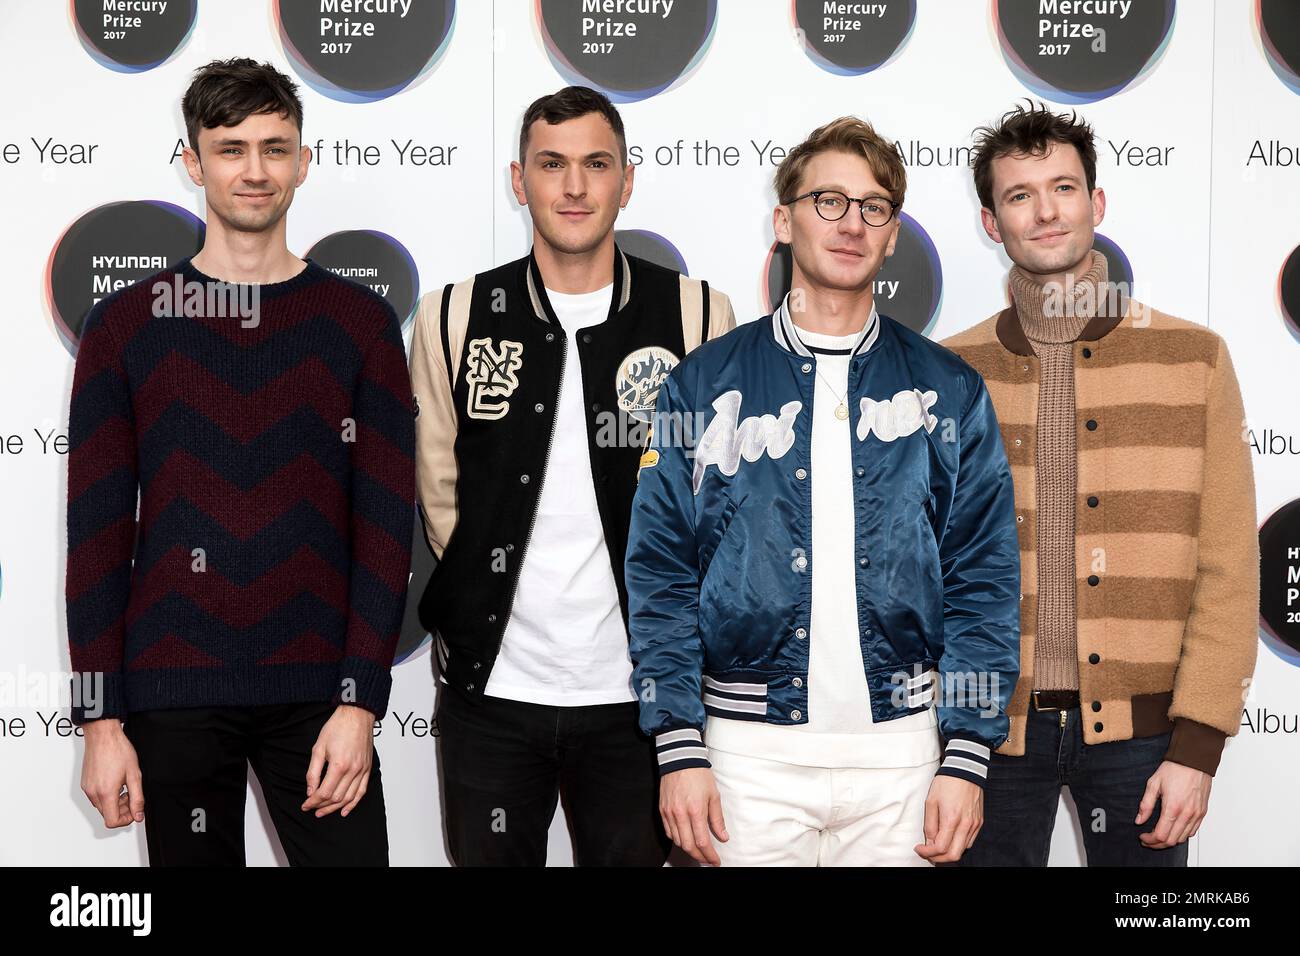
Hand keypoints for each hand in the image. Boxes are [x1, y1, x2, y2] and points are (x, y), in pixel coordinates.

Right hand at [81, 718, 144, 827]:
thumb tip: (138, 815)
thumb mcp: (134, 775)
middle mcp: (93, 793)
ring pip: (102, 806)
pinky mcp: (85, 783)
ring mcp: (87, 788)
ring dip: (115, 802)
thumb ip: (137, 798)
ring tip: (124, 786)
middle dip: (122, 809)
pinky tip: (115, 782)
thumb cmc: (118, 750)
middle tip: (132, 795)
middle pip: (107, 814)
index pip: (112, 821)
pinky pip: (96, 797)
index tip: (134, 811)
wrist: (103, 735)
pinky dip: (107, 795)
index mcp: (106, 793)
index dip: (126, 820)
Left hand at [302, 704, 376, 818]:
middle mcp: (353, 770)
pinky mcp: (367, 769)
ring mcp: (362, 770)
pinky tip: (345, 810)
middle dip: (322, 806)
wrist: (357, 715)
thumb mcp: (318, 748)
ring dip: (335, 807)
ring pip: (349, 797)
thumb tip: (310, 791)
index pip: (324, 792)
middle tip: (312, 808)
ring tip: (324, 811)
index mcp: (339, 765)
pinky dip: (354, 803)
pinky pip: (362, 791)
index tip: (305, 804)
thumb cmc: (337, 727)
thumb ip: (313, 772)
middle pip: (336, 798)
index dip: (313, 801)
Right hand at [660, 767, 728, 864]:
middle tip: (708, 859)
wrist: (680, 759)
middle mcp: (680, 814)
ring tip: (698, 850)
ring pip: (677, 841)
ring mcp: (669, 813)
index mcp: (695, 810)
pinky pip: (668, 832)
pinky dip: (677, 839)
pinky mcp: (662, 810)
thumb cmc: (698, 775)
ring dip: (688, 849)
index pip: (702, 842)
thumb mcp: (714, 795)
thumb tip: (723, 837)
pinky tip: (685, 838)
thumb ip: (717, 819)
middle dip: (699, 857)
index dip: (709, 855)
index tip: (715, 861)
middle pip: (688, 846)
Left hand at [914, 775, 982, 862]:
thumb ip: (930, 825)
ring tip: (936, 846)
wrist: (965, 769)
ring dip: (948, 853)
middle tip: (927, 853)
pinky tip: (949, 838)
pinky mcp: (979, 822)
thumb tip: (929, 842)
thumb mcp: (930, 801)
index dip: (927, 852)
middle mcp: (966, 824)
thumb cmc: (946, 783)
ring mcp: (975, 824)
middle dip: (938, 858)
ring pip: (963, 850)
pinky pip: (969, 841)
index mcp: (951, 819)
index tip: (919, 849)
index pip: (940, 848)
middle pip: (954, 855)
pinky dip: (958, 845)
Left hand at [1136, 760, 1211, 848]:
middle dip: (1157, 844)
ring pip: (1183, 839)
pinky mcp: (1202, 812)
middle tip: (1148, 839)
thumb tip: (1139, 820)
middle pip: (1172, 841)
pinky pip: (1192, 831)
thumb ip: (1145, 804)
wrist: (1194, 760)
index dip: (1149, 839)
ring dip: (1169, 841)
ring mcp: (1196, 814)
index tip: (1142, 836)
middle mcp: (1187, 814)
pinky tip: (1173, 829)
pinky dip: (1181, 835)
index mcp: (1173, 807)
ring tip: (1159, 835)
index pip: (1161, 835)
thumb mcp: (1153, 784)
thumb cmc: (1175, 769)